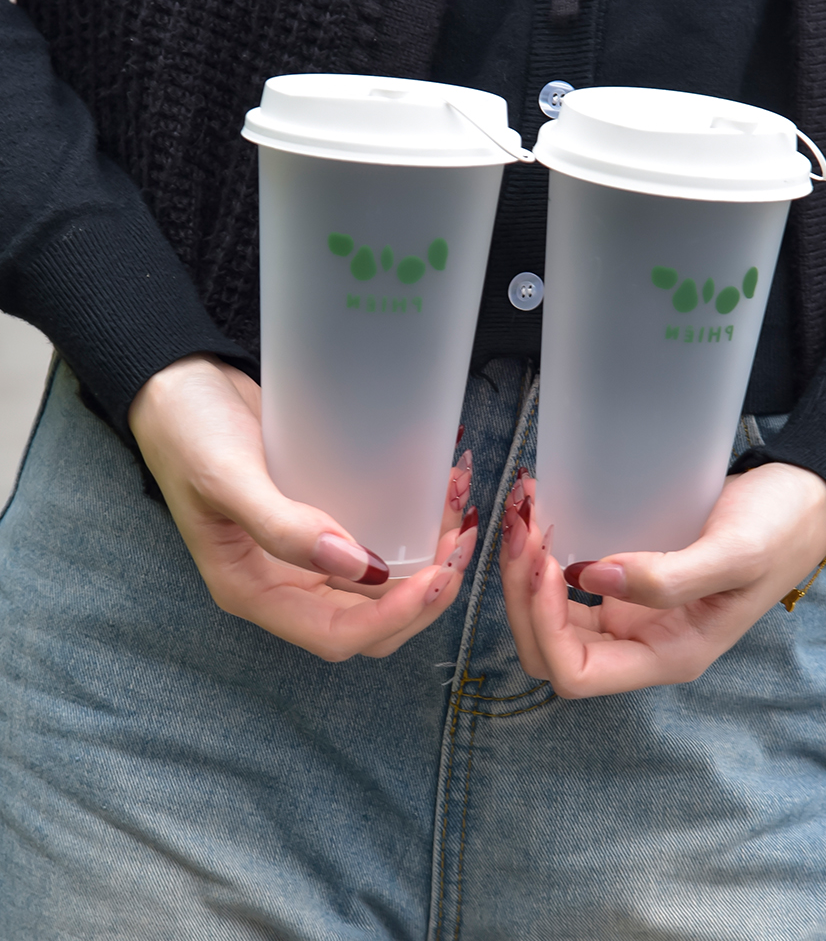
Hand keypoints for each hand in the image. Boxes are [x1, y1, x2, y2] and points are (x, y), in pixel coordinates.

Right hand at [129, 354, 477, 659]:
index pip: (336, 633)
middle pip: (370, 617)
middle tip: (460, 540)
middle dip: (424, 589)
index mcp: (253, 590)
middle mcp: (283, 581)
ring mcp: (305, 550)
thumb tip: (361, 569)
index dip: (393, 617)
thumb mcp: (227, 478)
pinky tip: (435, 485)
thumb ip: (284, 528)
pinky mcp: (323, 514)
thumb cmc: (188, 432)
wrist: (177, 381)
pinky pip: (377, 532)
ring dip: (427, 553)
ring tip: (456, 504)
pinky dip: (412, 517)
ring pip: (382, 578)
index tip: (437, 575)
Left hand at [499, 463, 825, 697]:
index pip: (577, 675)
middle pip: (550, 648)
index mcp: (668, 655)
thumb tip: (588, 579)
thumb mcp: (735, 555)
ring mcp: (630, 612)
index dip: (545, 626)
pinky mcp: (625, 578)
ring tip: (524, 516)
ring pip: (548, 616)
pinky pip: (565, 581)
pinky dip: (544, 552)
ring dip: (524, 572)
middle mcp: (642, 642)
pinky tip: (542, 512)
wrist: (802, 500)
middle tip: (522, 530)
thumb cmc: (779, 531)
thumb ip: (667, 579)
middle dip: (521, 595)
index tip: (545, 562)